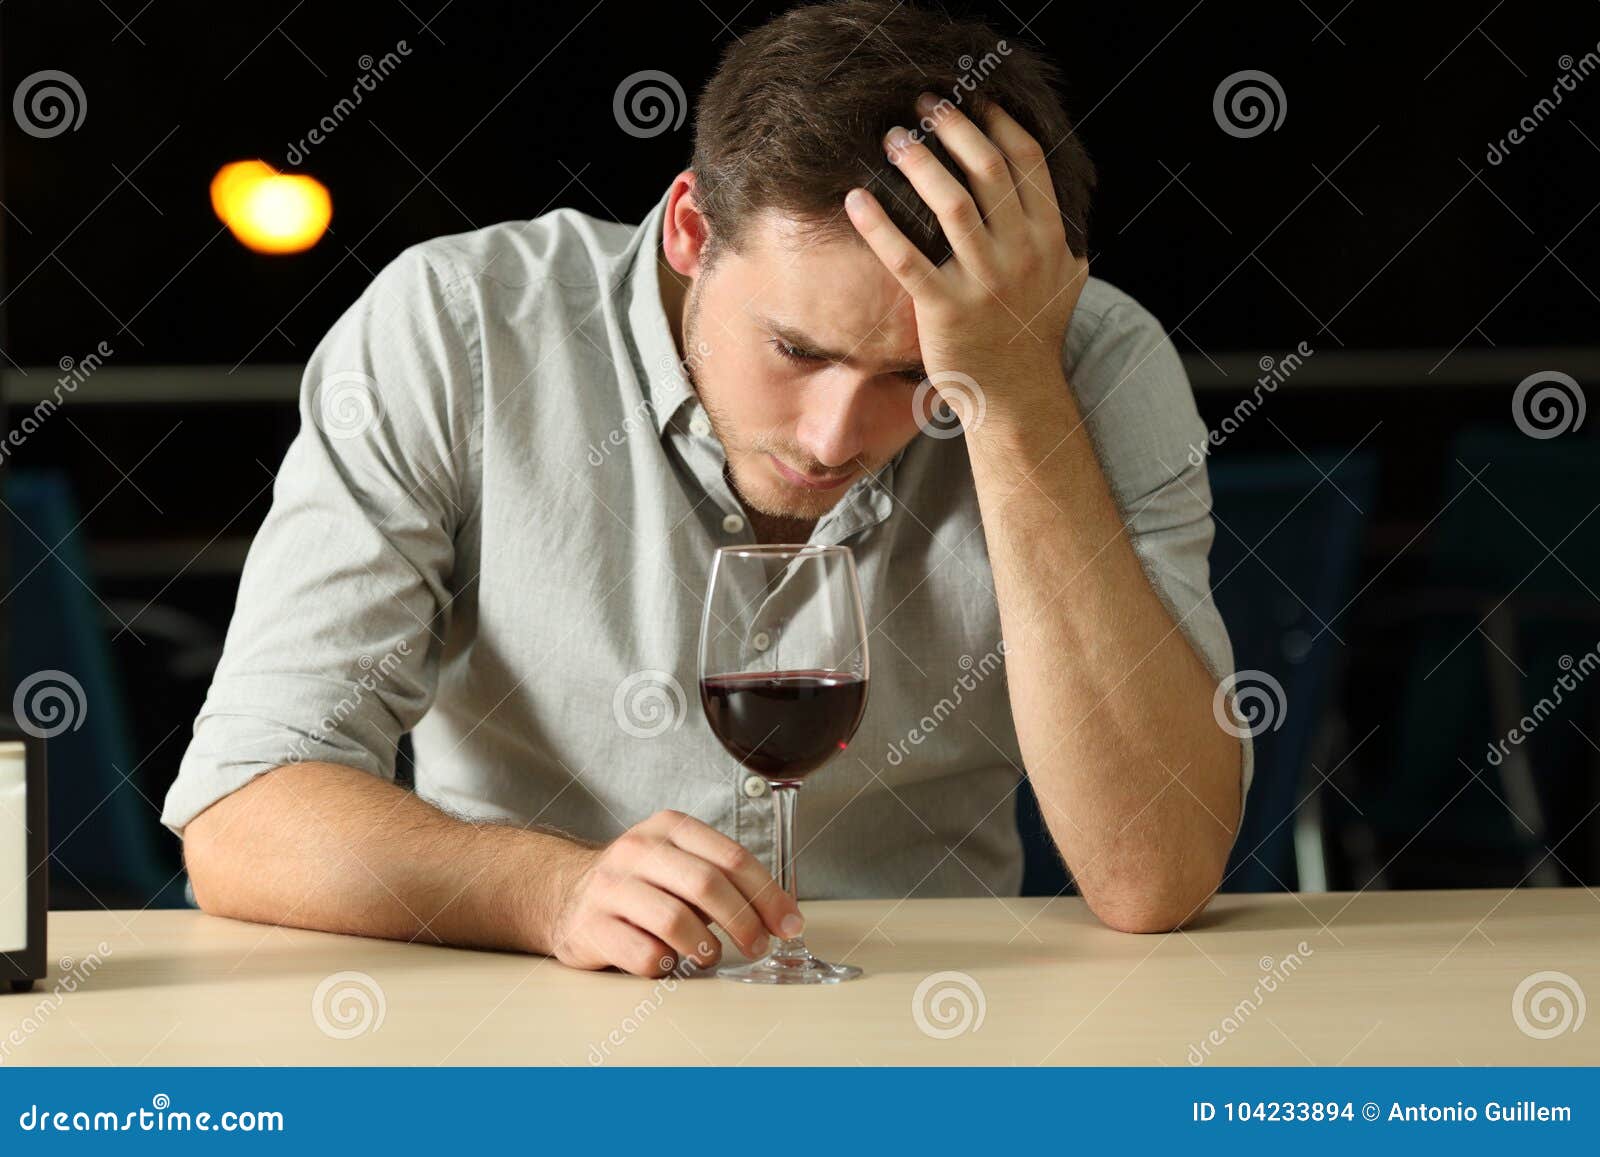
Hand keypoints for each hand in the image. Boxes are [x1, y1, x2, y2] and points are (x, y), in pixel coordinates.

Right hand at [547, 809, 802, 977]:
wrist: (564, 892)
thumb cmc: (640, 882)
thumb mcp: (679, 861)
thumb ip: (722, 878)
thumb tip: (780, 916)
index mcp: (670, 828)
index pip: (731, 858)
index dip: (767, 895)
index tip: (789, 925)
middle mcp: (638, 850)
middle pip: (706, 885)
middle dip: (744, 922)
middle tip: (758, 946)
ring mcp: (610, 888)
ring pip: (675, 921)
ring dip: (705, 947)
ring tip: (710, 955)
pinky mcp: (590, 928)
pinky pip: (644, 955)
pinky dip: (667, 966)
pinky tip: (668, 961)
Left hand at [844, 95, 1087, 421]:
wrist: (1017, 397)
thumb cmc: (1033, 336)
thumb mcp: (1065, 282)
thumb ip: (1063, 242)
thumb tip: (1063, 210)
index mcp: (1049, 237)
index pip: (1026, 161)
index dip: (996, 122)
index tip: (971, 99)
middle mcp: (1021, 253)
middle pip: (987, 170)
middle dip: (953, 127)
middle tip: (922, 105)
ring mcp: (984, 282)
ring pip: (950, 203)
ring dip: (918, 162)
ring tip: (892, 138)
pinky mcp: (945, 310)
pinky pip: (906, 258)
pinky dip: (878, 225)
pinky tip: (856, 198)